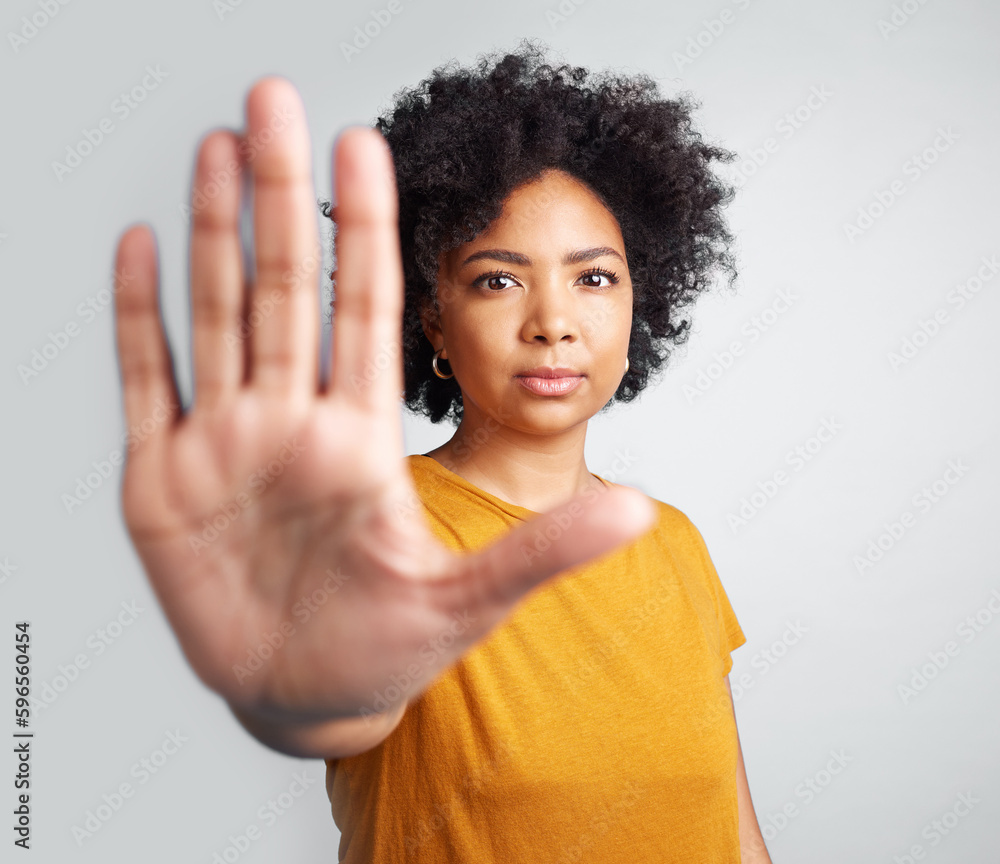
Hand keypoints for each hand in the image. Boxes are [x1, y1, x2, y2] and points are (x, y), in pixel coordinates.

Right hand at [112, 77, 655, 726]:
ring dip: (211, 232)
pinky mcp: (166, 481)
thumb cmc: (390, 647)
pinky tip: (139, 245)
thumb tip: (643, 510)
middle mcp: (295, 424)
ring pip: (218, 314)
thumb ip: (547, 551)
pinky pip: (151, 380)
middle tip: (273, 99)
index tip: (368, 145)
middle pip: (286, 288)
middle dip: (277, 195)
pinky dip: (141, 316)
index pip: (366, 310)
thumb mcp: (470, 599)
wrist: (310, 695)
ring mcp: (228, 446)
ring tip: (215, 146)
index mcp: (363, 439)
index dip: (366, 229)